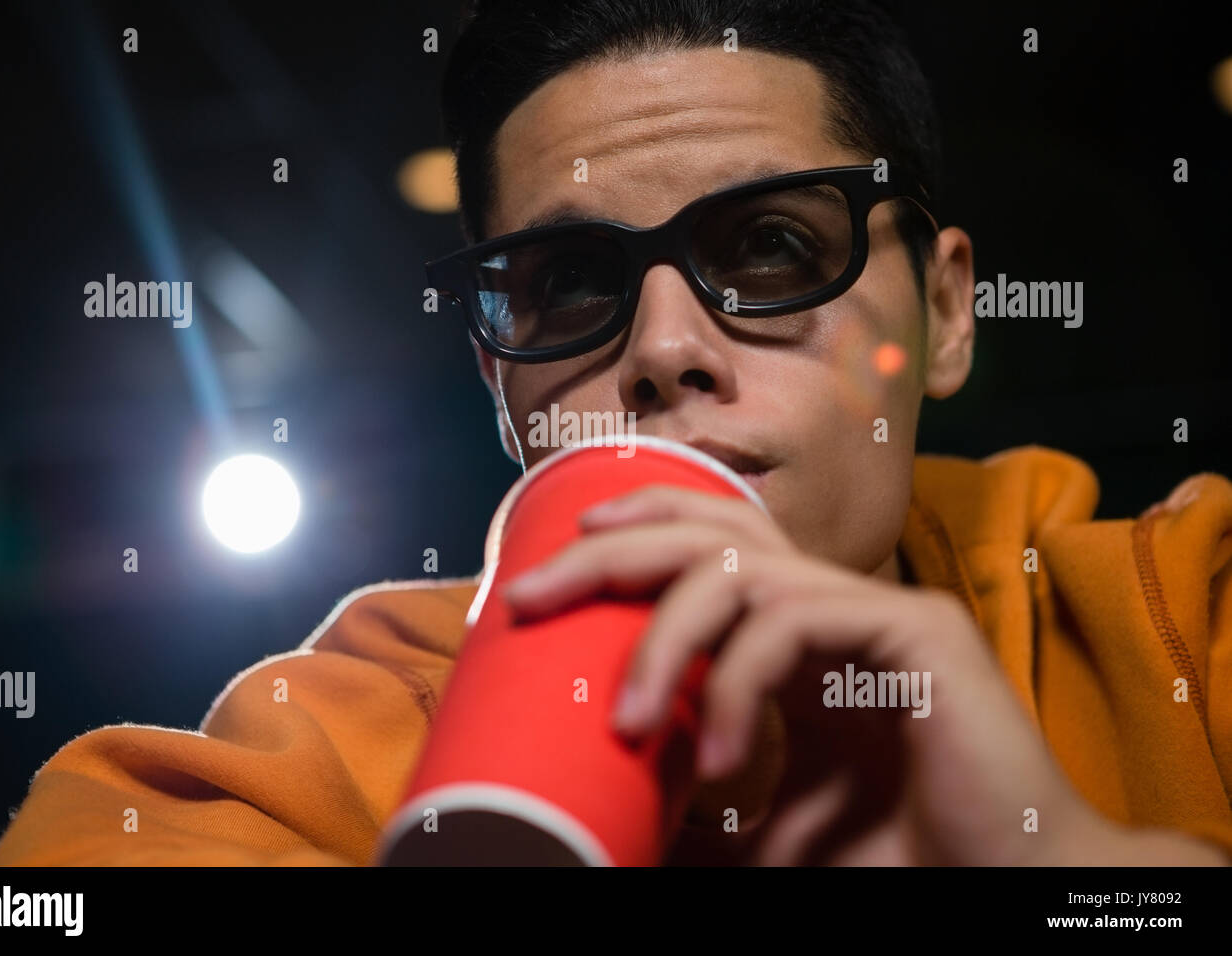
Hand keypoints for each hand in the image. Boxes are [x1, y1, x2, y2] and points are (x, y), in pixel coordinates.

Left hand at [500, 484, 1212, 864]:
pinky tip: (718, 762)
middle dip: (609, 551)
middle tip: (530, 592)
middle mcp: (831, 604)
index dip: (629, 538)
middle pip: (706, 529)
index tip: (548, 574)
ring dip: (661, 641)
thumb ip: (700, 809)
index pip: (707, 545)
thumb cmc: (895, 860)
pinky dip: (736, 688)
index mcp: (797, 635)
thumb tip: (608, 812)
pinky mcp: (914, 629)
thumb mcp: (765, 830)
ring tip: (623, 722)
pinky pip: (790, 623)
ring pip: (735, 570)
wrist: (1010, 891)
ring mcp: (873, 608)